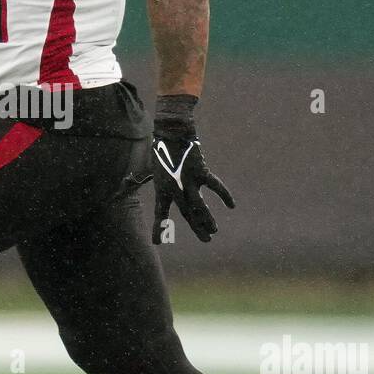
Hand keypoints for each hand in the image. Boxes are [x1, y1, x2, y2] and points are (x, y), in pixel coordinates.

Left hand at [152, 96, 233, 243]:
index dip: (158, 228)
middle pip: (188, 214)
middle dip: (197, 229)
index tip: (157, 242)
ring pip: (200, 206)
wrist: (172, 131)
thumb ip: (152, 181)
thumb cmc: (162, 148)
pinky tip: (231, 205)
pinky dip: (224, 195)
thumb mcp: (153, 168)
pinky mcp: (201, 172)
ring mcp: (188, 181)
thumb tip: (142, 189)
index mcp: (162, 188)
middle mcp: (175, 188)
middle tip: (207, 240)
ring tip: (214, 230)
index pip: (160, 213)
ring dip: (208, 220)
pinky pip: (215, 186)